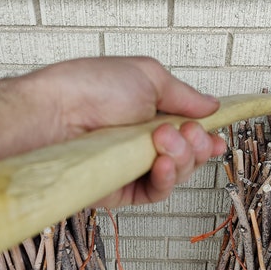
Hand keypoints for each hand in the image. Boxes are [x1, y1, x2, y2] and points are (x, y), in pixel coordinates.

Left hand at [0, 56, 226, 206]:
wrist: (54, 114)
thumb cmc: (90, 87)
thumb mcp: (148, 76)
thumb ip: (184, 95)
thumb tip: (212, 105)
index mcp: (147, 113)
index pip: (187, 131)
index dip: (205, 136)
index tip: (216, 136)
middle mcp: (140, 142)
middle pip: (188, 155)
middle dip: (195, 144)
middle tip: (184, 132)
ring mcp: (131, 168)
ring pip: (176, 175)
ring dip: (182, 158)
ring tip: (164, 141)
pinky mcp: (120, 191)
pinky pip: (155, 193)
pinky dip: (167, 179)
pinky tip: (163, 163)